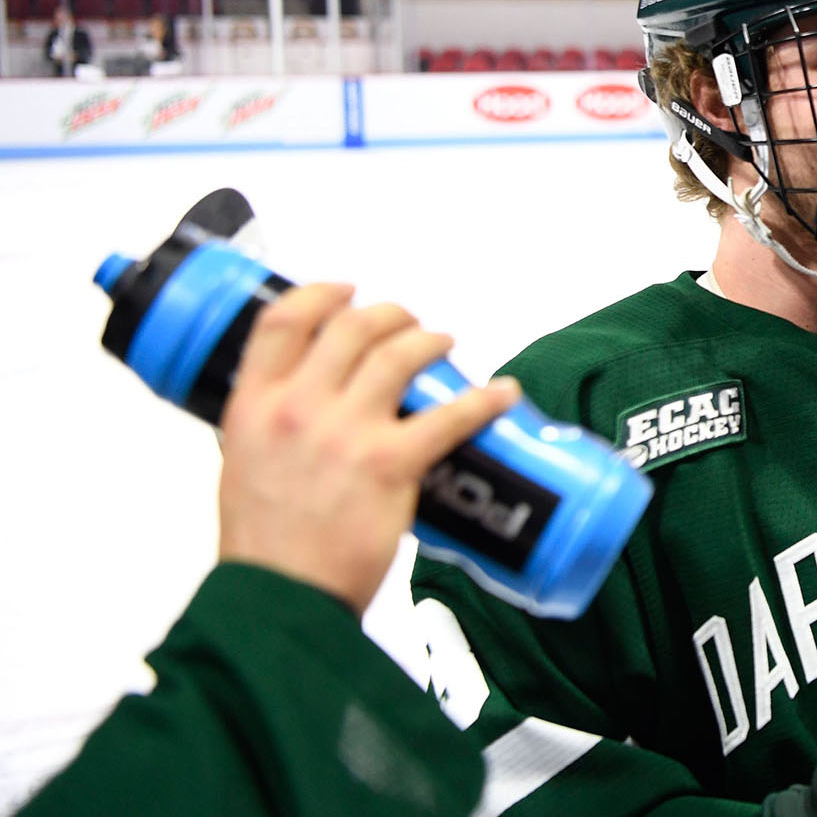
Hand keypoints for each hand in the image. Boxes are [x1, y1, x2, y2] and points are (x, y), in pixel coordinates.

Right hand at [216, 283, 521, 614]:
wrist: (279, 601)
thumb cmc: (264, 548)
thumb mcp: (242, 469)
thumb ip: (269, 429)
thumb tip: (302, 408)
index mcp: (252, 407)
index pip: (282, 322)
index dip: (320, 294)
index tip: (344, 290)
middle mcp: (296, 409)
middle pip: (351, 327)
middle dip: (389, 316)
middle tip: (409, 324)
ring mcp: (345, 433)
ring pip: (400, 355)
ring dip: (431, 341)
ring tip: (446, 344)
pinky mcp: (390, 463)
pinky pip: (450, 415)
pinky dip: (483, 398)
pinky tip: (500, 393)